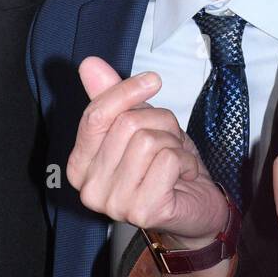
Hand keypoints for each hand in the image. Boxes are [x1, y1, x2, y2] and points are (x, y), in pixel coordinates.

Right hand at [67, 55, 228, 246]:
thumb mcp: (140, 125)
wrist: (197, 207)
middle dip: (160, 122)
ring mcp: (114, 204)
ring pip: (148, 140)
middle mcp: (90, 188)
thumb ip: (112, 97)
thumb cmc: (166, 167)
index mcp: (80, 166)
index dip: (125, 91)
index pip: (95, 116)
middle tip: (170, 140)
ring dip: (174, 142)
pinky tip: (184, 174)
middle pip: (126, 125)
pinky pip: (167, 160)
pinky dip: (186, 160)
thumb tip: (89, 65)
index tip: (152, 80)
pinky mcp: (142, 211)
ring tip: (176, 158)